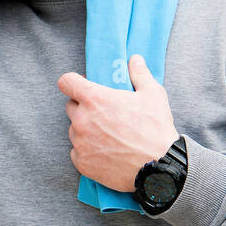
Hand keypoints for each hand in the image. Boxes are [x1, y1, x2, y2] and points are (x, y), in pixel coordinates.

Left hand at [57, 55, 178, 192]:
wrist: (159, 166)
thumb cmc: (155, 129)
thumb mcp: (153, 95)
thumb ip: (139, 74)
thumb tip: (135, 59)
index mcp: (94, 99)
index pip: (66, 82)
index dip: (73, 82)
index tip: (82, 87)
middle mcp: (81, 120)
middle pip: (71, 107)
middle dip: (83, 107)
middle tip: (104, 114)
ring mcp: (79, 142)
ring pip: (75, 130)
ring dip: (86, 130)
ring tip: (109, 136)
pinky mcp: (81, 162)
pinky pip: (77, 152)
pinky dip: (88, 151)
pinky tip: (106, 152)